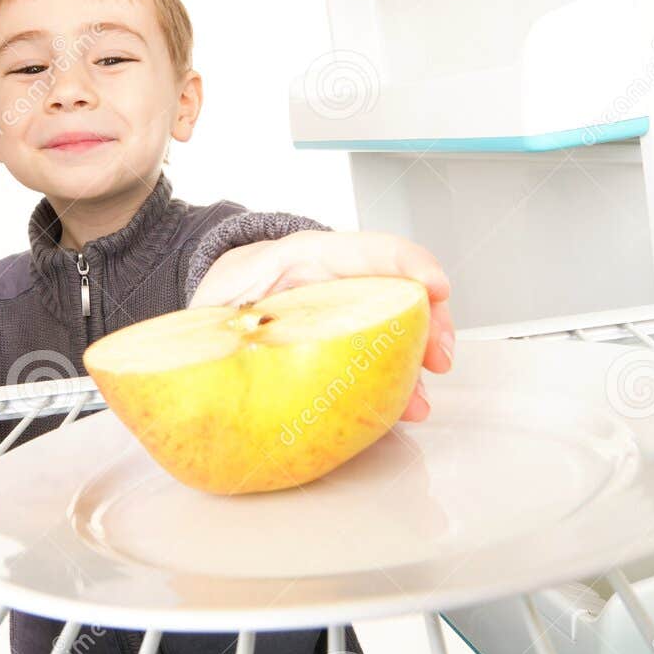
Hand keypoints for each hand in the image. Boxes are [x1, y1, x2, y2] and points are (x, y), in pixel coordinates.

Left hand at [189, 230, 454, 421]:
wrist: (223, 293)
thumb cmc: (224, 289)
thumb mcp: (213, 302)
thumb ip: (217, 323)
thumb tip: (219, 356)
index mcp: (304, 257)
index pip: (367, 249)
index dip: (408, 263)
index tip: (436, 287)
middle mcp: (337, 278)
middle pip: (398, 288)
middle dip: (430, 321)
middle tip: (440, 356)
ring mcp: (350, 306)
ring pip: (400, 323)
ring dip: (418, 359)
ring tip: (418, 399)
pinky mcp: (351, 335)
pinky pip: (385, 350)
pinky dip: (397, 379)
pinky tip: (401, 405)